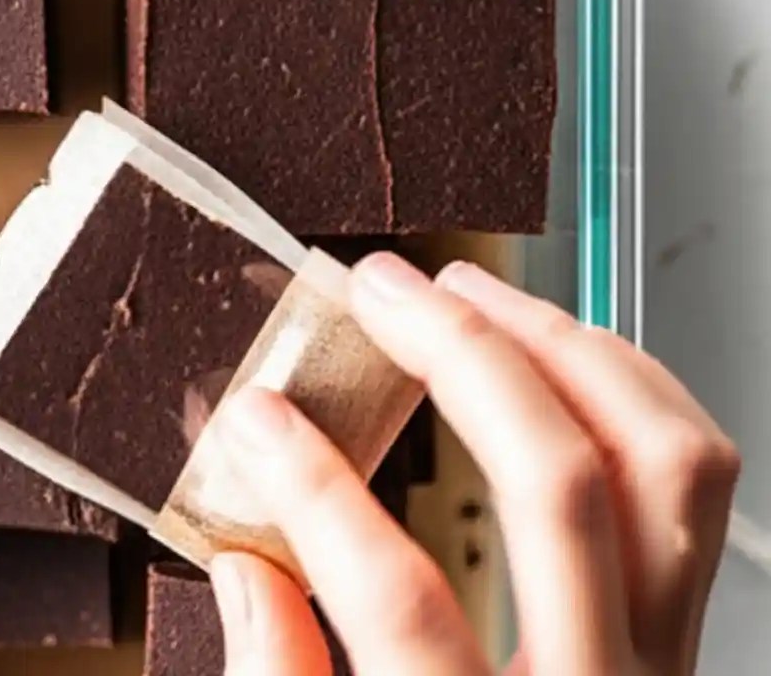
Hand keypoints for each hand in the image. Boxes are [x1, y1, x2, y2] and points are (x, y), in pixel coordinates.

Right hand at [211, 253, 740, 675]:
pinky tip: (556, 351)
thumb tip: (244, 564)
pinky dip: (628, 389)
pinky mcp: (682, 634)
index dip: (314, 491)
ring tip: (471, 295)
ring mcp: (662, 660)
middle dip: (460, 361)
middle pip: (557, 489)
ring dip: (562, 349)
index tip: (256, 418)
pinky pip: (691, 482)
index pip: (398, 602)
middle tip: (381, 297)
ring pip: (661, 464)